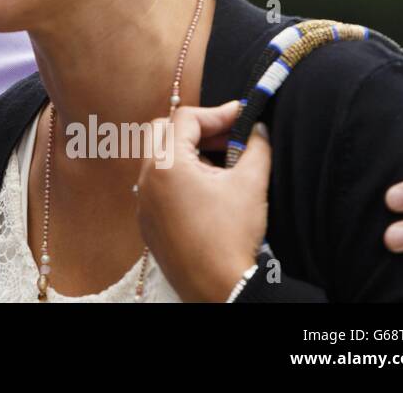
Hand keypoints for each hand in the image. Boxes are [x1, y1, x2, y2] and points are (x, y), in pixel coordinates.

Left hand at [135, 101, 267, 301]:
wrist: (219, 288)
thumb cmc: (232, 237)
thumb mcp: (251, 185)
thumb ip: (256, 147)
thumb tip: (259, 128)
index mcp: (166, 164)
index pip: (184, 118)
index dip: (217, 113)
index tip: (242, 116)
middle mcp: (146, 179)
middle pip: (163, 132)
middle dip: (197, 129)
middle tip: (228, 138)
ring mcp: (142, 201)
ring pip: (159, 159)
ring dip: (188, 153)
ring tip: (223, 166)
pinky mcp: (146, 222)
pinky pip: (157, 186)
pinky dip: (179, 178)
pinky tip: (208, 192)